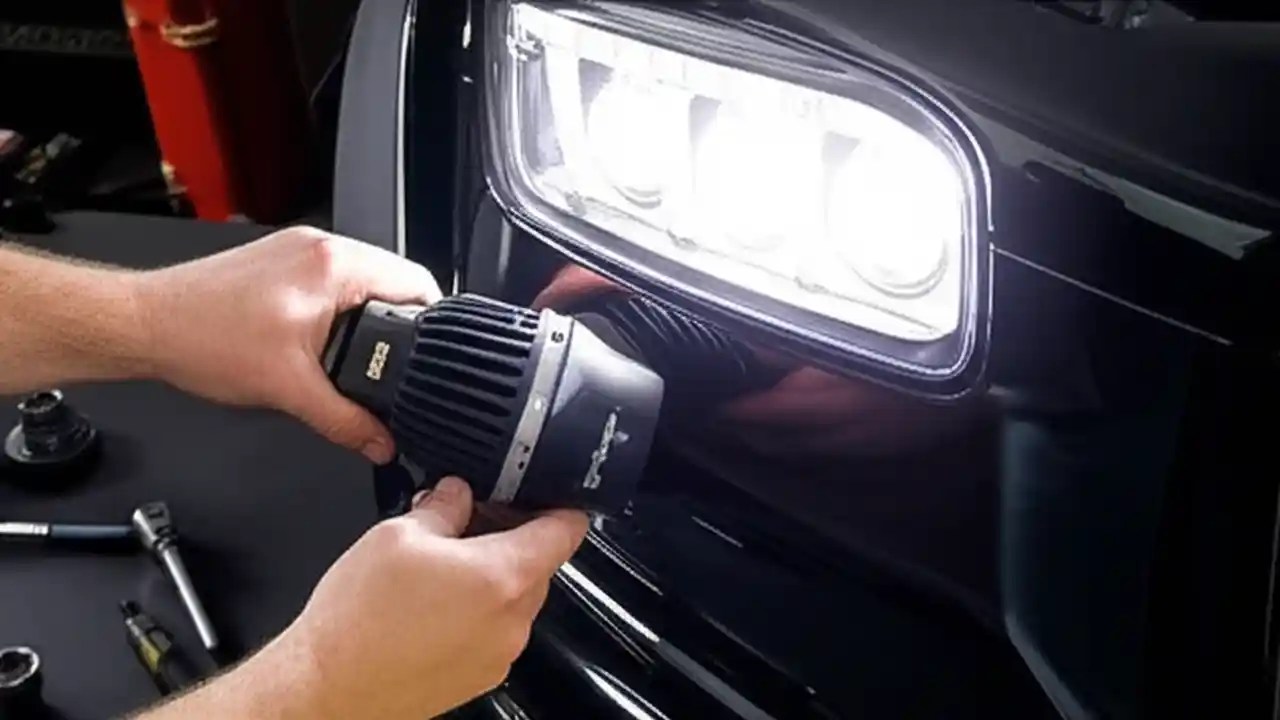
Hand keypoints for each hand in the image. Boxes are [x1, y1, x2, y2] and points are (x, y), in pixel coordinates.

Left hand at [133, 226, 439, 461]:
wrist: (146, 325)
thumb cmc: (203, 338)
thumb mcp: (289, 391)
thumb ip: (346, 421)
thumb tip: (381, 442)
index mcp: (334, 266)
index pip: (418, 281)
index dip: (434, 324)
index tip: (435, 356)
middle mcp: (320, 247)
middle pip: (395, 280)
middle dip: (402, 325)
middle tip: (398, 366)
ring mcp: (300, 250)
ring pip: (365, 282)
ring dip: (371, 318)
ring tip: (360, 356)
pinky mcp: (282, 261)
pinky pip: (335, 281)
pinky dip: (342, 310)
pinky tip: (325, 342)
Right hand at [259, 477, 588, 718]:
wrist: (327, 687)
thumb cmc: (358, 621)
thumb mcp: (398, 535)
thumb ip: (443, 506)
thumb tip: (457, 493)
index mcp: (504, 576)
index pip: (566, 531)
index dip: (559, 504)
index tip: (547, 495)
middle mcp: (512, 621)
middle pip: (539, 564)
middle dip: (509, 538)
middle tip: (465, 522)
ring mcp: (499, 654)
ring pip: (515, 598)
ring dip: (490, 575)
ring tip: (439, 565)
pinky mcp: (480, 676)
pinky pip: (495, 631)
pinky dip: (476, 611)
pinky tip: (432, 604)